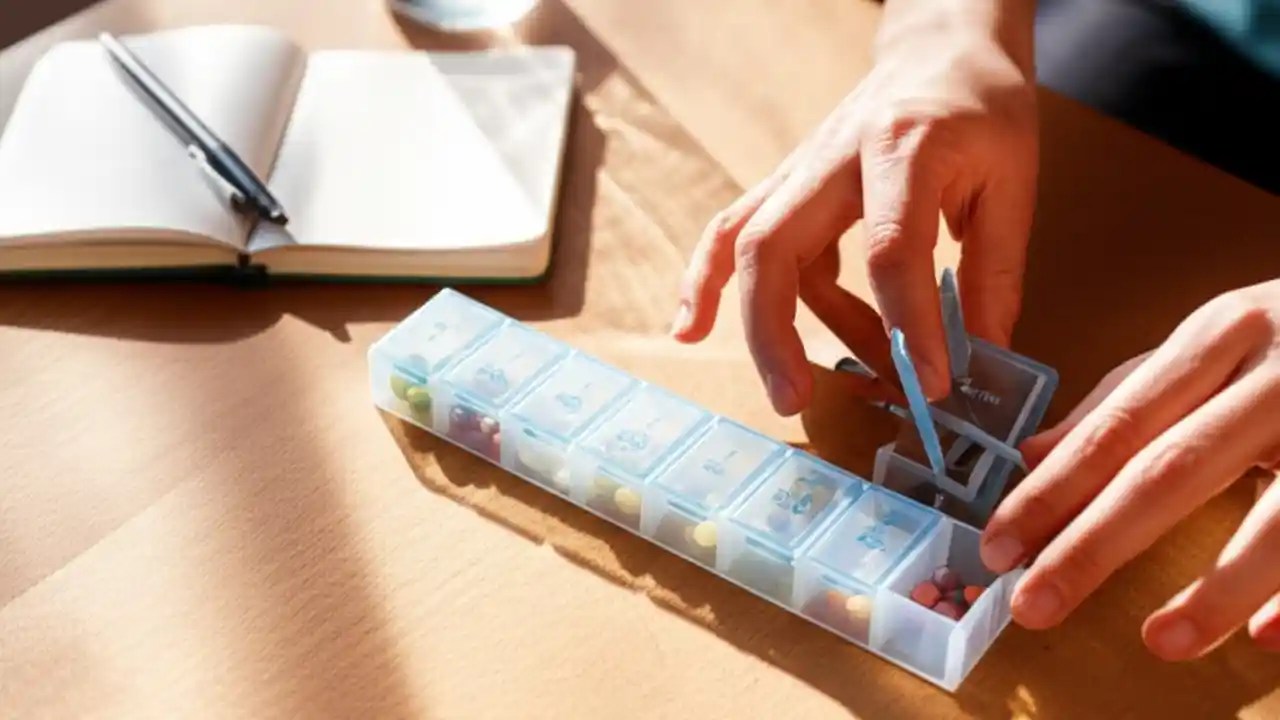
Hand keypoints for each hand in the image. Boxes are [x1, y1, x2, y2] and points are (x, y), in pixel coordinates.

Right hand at [671, 0, 1038, 414]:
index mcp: (903, 148)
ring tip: (785, 390)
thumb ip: (994, 272)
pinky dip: (711, 285)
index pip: (891, 247)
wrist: (940, 48)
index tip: (931, 381)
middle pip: (777, 246)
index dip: (907, 322)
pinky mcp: (787, 189)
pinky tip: (695, 329)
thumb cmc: (980, 108)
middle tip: (798, 399)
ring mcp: (799, 171)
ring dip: (753, 322)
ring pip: (743, 244)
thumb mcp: (1012, 182)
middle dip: (777, 331)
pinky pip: (734, 236)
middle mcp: (833, 158)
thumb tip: (982, 359)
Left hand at [982, 280, 1279, 658]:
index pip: (1118, 425)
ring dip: (1214, 587)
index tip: (998, 546)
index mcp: (1220, 336)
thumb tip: (1033, 455)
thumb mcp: (1214, 343)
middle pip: (1174, 469)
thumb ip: (1127, 398)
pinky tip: (1264, 637)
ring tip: (1157, 641)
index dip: (1052, 490)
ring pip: (1279, 516)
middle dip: (1096, 544)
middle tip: (1035, 604)